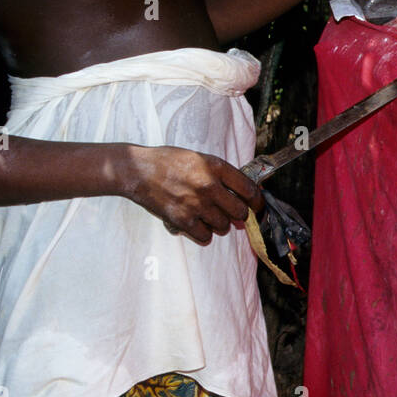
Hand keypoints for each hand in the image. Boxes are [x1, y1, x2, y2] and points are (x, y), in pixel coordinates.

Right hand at [123, 145, 264, 244]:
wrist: (139, 170)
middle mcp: (209, 186)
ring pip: (224, 226)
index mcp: (216, 167)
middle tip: (230, 214)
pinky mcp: (182, 220)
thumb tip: (243, 197)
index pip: (249, 189)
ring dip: (220, 225)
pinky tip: (197, 225)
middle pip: (239, 212)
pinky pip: (205, 237)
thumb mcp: (200, 159)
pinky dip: (204, 234)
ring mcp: (196, 204)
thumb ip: (221, 176)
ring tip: (208, 216)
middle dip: (238, 216)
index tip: (257, 207)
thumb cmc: (170, 162)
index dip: (257, 202)